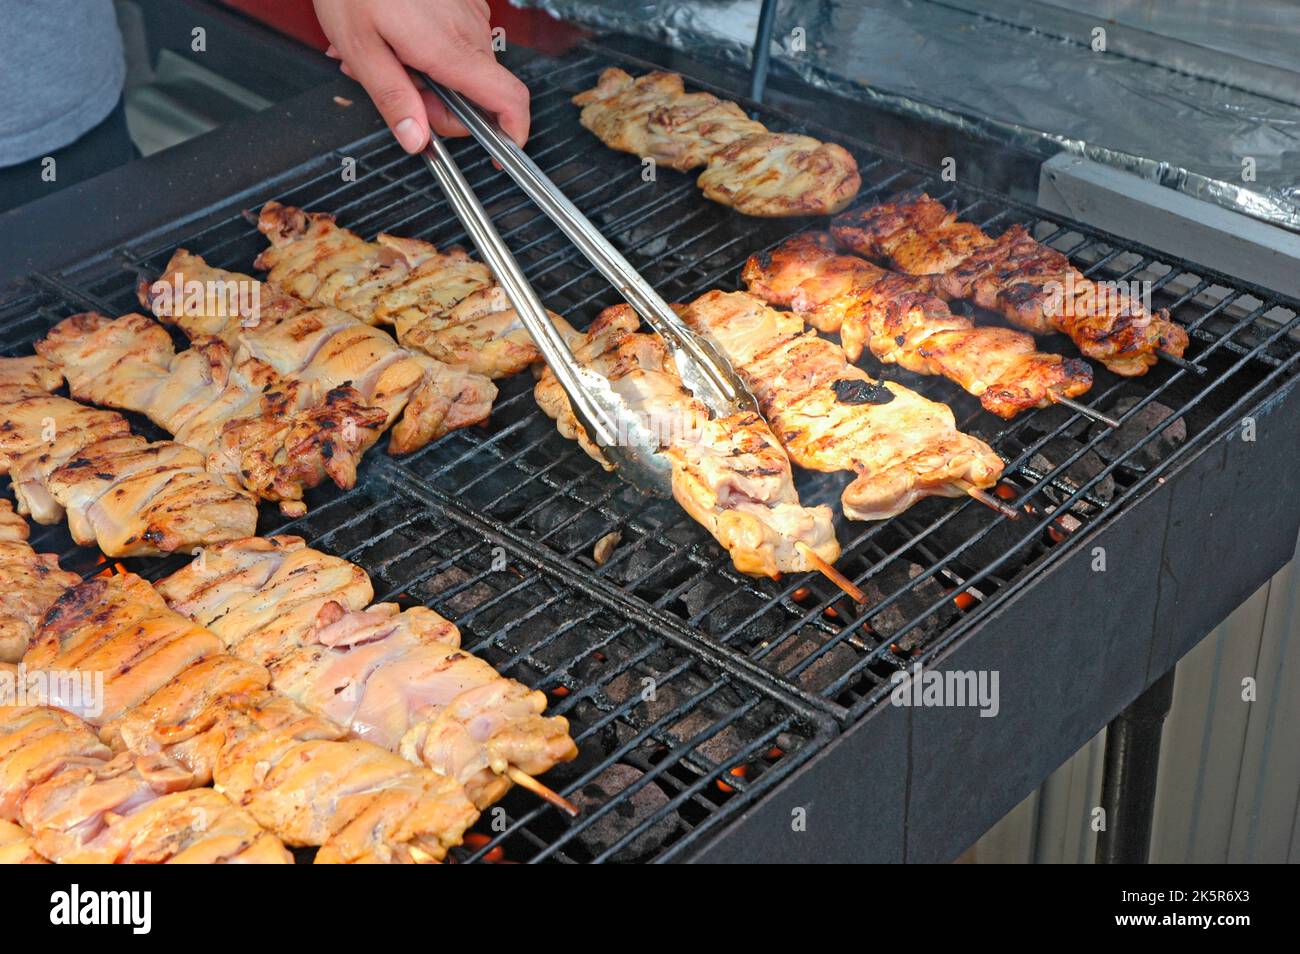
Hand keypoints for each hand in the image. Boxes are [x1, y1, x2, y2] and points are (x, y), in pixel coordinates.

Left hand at [313, 0, 529, 151]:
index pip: (509, 100)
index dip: (512, 134)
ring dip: (427, 73)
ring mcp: (470, 13)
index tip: (499, 154)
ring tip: (385, 52)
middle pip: (476, 93)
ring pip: (462, 68)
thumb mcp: (359, 47)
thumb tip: (415, 140)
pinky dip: (429, 49)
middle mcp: (470, 31)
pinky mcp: (464, 1)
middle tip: (394, 85)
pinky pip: (457, 41)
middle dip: (435, 101)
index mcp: (450, 49)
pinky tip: (398, 35)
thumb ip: (392, 98)